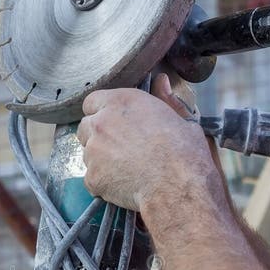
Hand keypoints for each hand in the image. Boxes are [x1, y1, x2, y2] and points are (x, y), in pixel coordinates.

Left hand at [77, 77, 213, 211]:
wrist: (177, 187)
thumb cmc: (184, 153)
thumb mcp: (182, 119)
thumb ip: (166, 100)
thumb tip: (162, 82)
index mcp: (121, 102)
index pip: (92, 102)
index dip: (101, 113)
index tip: (112, 123)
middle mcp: (101, 123)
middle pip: (85, 127)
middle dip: (98, 137)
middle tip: (120, 148)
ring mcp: (93, 151)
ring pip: (87, 154)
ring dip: (100, 160)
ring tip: (125, 169)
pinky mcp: (93, 177)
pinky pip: (92, 179)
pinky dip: (103, 184)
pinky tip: (123, 185)